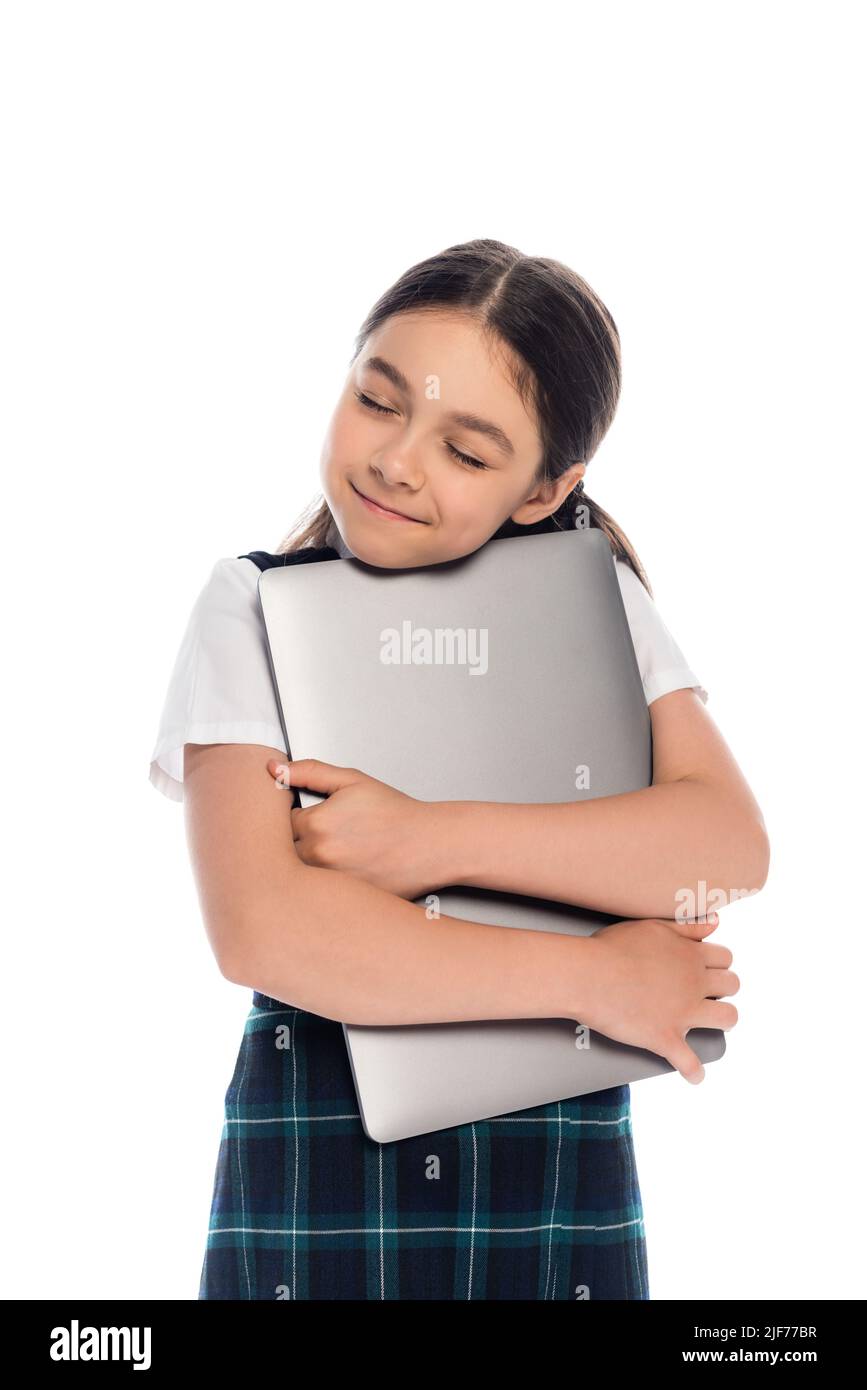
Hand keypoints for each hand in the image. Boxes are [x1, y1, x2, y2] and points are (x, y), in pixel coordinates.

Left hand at [266, 757, 444, 898]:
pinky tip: (344, 873)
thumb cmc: (394, 813)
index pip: (281, 823)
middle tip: (327, 838)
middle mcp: (319, 856)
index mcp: (317, 823)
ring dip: (307, 866)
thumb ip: (309, 772)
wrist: (429, 844)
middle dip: (297, 844)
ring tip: (337, 854)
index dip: (296, 820)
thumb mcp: (352, 781)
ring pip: (298, 875)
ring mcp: (330, 882)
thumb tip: (273, 769)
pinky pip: (317, 894)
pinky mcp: (341, 900)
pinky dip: (322, 886)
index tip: (315, 819)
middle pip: (284, 852)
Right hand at [581, 913, 738, 1083]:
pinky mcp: (666, 1037)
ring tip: (710, 1023)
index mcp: (690, 955)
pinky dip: (694, 1071)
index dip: (718, 963)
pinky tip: (695, 1074)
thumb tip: (715, 923)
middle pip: (732, 984)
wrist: (588, 975)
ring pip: (727, 1018)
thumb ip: (686, 927)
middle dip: (724, 988)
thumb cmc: (612, 948)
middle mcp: (694, 982)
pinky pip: (689, 1062)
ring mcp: (683, 1012)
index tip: (708, 968)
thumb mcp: (652, 926)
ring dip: (723, 1021)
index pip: (724, 958)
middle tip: (708, 992)